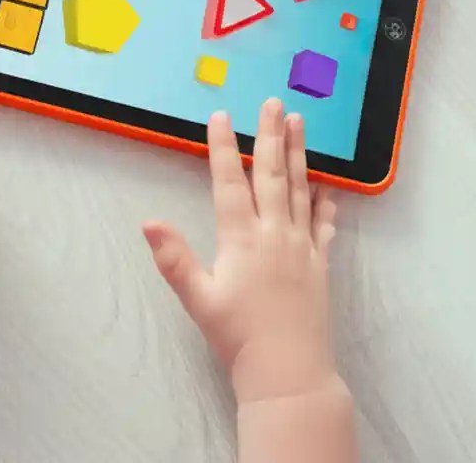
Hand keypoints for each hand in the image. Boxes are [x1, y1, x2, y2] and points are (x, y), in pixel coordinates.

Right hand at [143, 98, 338, 402]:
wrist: (288, 371)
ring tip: (300, 124)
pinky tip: (328, 184)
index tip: (221, 116)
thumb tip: (148, 222)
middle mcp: (275, 234)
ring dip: (299, 155)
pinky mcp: (320, 264)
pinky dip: (326, 201)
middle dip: (271, 136)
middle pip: (273, 175)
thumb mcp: (198, 299)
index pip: (230, 183)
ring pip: (301, 190)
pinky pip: (324, 223)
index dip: (224, 148)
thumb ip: (174, 258)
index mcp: (241, 239)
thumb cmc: (238, 338)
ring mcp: (302, 247)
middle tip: (275, 103)